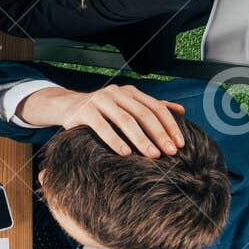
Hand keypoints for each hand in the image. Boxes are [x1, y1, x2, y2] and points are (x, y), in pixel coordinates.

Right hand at [19, 83, 185, 158]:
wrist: (67, 106)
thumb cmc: (103, 111)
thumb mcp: (127, 106)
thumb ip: (151, 107)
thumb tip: (181, 110)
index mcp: (130, 92)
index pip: (156, 107)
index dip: (170, 125)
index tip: (180, 143)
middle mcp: (116, 92)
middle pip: (143, 113)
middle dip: (159, 134)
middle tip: (170, 153)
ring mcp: (99, 100)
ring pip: (125, 120)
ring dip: (141, 139)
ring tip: (152, 156)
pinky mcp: (84, 111)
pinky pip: (102, 126)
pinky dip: (114, 140)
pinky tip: (125, 153)